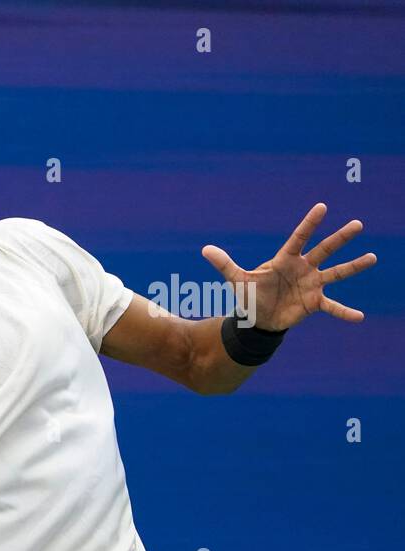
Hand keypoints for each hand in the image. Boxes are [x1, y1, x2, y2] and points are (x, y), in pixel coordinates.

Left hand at [202, 202, 376, 330]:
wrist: (258, 318)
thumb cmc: (250, 295)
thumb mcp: (237, 280)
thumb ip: (224, 264)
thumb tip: (204, 249)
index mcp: (286, 259)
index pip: (299, 238)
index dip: (309, 223)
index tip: (322, 207)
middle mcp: (303, 268)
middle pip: (324, 249)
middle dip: (340, 237)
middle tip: (357, 224)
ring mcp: (312, 284)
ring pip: (336, 272)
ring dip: (354, 266)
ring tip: (372, 257)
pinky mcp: (314, 303)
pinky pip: (333, 307)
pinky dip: (345, 312)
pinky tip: (359, 317)